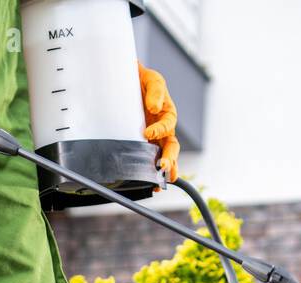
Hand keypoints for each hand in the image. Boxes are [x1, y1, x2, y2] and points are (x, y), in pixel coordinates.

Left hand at [138, 62, 179, 181]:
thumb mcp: (152, 80)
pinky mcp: (143, 145)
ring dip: (164, 171)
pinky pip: (149, 160)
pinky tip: (149, 184)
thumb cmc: (144, 81)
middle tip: (163, 167)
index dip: (159, 130)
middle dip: (169, 159)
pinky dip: (150, 173)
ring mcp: (155, 140)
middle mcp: (164, 130)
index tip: (147, 132)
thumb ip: (155, 92)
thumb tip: (154, 108)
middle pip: (171, 148)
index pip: (167, 126)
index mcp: (168, 115)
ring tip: (159, 183)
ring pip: (164, 158)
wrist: (129, 81)